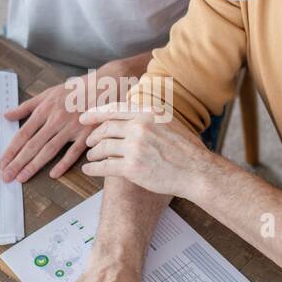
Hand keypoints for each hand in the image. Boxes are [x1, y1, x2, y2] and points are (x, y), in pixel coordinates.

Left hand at [0, 81, 87, 182]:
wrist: (102, 86)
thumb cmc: (74, 90)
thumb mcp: (47, 93)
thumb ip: (26, 106)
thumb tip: (7, 115)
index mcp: (45, 109)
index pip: (23, 134)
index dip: (11, 150)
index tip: (2, 163)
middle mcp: (56, 119)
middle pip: (33, 144)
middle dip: (18, 162)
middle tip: (7, 176)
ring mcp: (71, 128)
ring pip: (49, 150)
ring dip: (34, 165)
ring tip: (22, 178)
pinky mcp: (87, 134)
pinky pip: (73, 152)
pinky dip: (63, 163)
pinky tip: (53, 174)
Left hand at [79, 104, 214, 197]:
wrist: (197, 171)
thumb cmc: (186, 149)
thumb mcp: (170, 122)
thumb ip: (149, 116)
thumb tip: (132, 113)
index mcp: (148, 112)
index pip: (114, 109)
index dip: (95, 113)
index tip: (84, 117)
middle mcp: (140, 126)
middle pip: (106, 128)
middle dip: (94, 135)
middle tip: (89, 141)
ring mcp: (135, 147)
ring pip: (103, 147)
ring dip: (94, 153)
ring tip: (92, 156)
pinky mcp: (132, 167)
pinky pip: (105, 166)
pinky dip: (93, 168)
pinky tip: (89, 170)